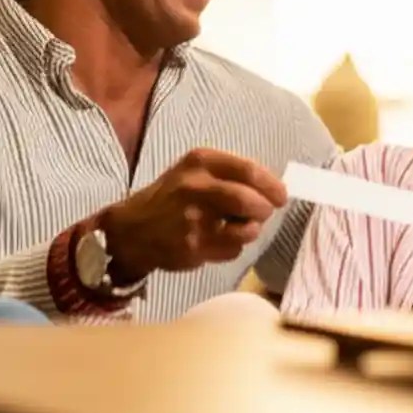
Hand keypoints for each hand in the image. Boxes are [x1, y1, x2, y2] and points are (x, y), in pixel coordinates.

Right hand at [101, 148, 286, 280]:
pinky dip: (235, 247)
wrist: (132, 229)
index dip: (272, 185)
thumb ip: (230, 174)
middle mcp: (196, 187)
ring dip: (251, 230)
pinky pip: (233, 250)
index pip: (249, 170)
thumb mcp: (195, 171)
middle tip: (264, 213)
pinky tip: (219, 241)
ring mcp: (193, 219)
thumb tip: (273, 188)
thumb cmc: (173, 196)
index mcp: (200, 162)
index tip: (281, 196)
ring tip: (240, 228)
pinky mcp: (193, 246)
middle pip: (251, 201)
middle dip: (265, 210)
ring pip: (247, 229)